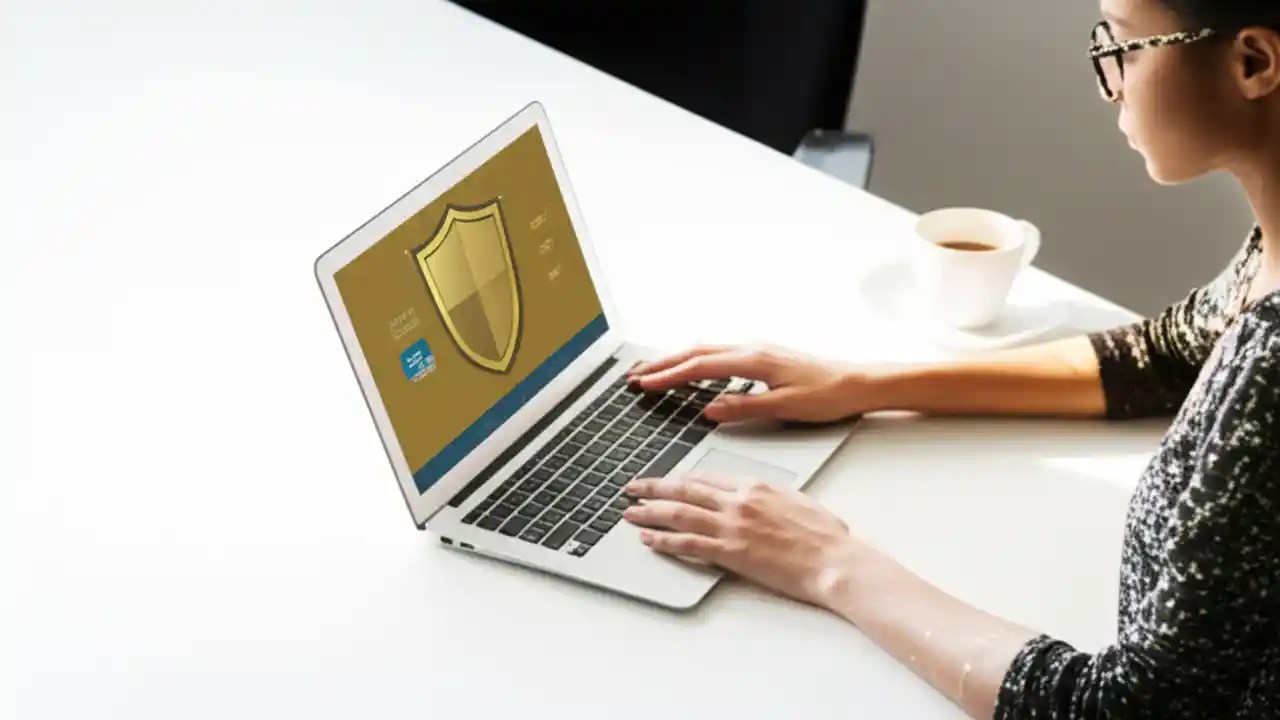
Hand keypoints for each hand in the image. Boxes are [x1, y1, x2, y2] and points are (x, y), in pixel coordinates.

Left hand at [623, 474, 865, 606]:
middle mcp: (739, 501)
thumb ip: (771, 497)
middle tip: (634, 487)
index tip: (669, 481)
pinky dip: (663, 541)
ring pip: (679, 512)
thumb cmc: (825, 536)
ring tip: (630, 513)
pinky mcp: (730, 552)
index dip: (683, 479)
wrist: (834, 560)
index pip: (708, 476)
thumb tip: (762, 499)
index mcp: (756, 485)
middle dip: (654, 487)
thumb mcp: (797, 501)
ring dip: (649, 512)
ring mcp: (732, 526)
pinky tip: (649, 540)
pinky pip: (687, 543)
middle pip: (685, 488)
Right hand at [628, 345, 879, 422]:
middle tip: (635, 376)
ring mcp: (756, 351)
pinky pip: (719, 355)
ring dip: (677, 360)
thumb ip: (744, 408)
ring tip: (653, 372)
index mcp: (754, 361)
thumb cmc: (828, 395)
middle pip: (696, 353)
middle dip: (662, 364)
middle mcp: (752, 350)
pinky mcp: (762, 357)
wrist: (857, 382)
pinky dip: (696, 361)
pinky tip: (691, 370)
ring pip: (706, 351)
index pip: (700, 368)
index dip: (668, 377)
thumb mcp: (785, 408)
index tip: (644, 384)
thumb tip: (710, 410)